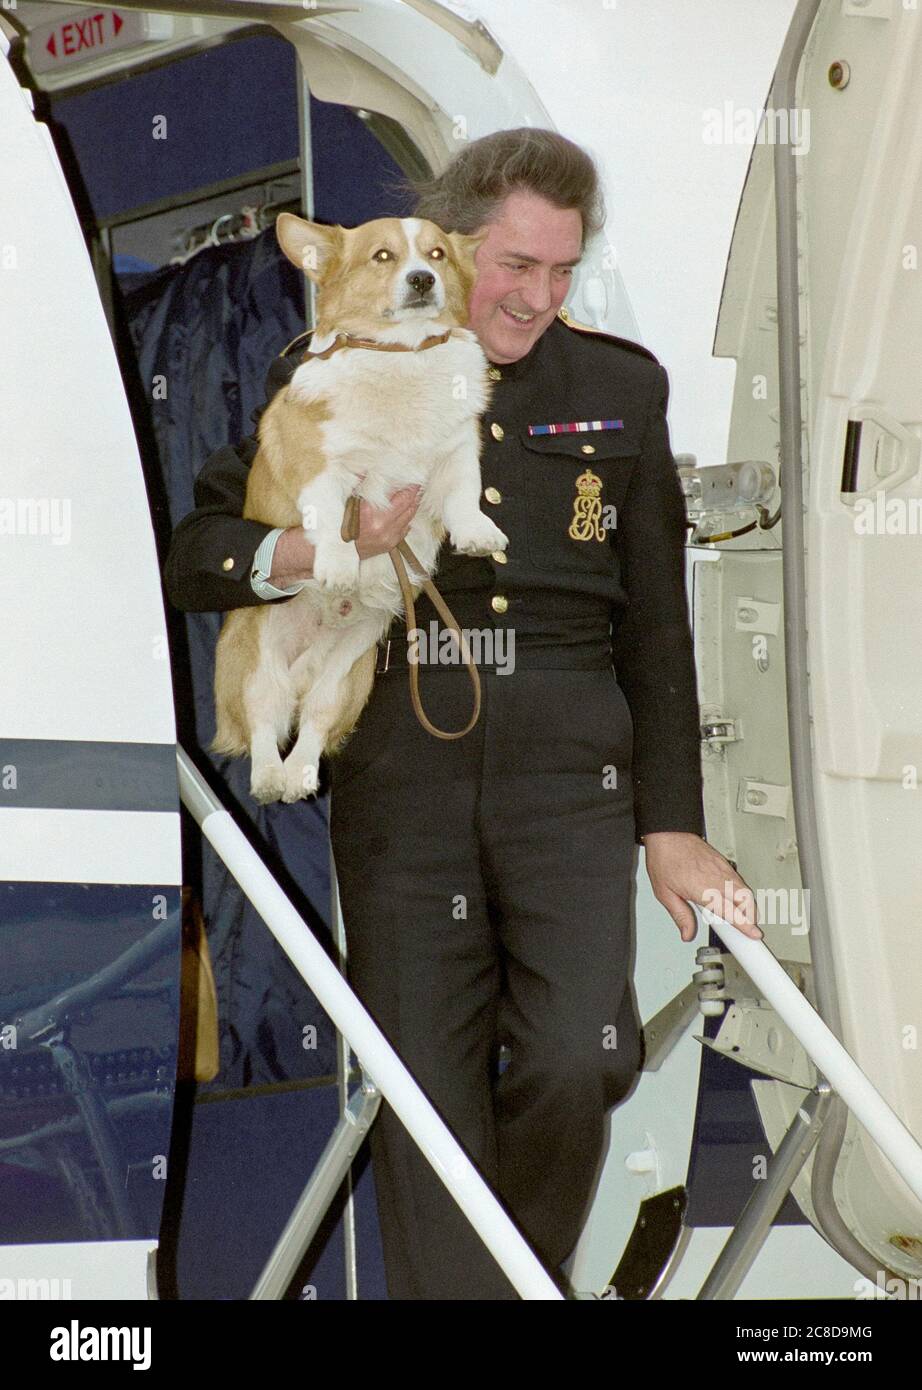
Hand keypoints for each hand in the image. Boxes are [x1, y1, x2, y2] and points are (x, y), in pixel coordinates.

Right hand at [270, 486, 422, 583]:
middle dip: (414, 493)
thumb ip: (358, 485)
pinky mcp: (390, 544)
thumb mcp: (347, 502)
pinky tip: (406, 511)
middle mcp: (383, 525)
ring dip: (413, 505)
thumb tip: (365, 468)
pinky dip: (407, 519)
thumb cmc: (340, 525)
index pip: (398, 495)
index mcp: (371, 512)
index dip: (408, 486)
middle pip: (408, 505)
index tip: (413, 478)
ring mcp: (388, 536)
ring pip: (409, 517)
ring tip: (414, 495)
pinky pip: (405, 529)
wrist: (338, 552)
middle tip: (417, 484)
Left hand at [641, 831, 761, 941]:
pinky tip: (736, 897)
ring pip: (745, 889)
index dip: (745, 925)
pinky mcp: (723, 862)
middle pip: (746, 900)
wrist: (668, 834)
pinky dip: (743, 891)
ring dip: (748, 904)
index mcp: (705, 890)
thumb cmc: (665, 859)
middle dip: (752, 916)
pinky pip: (739, 879)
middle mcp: (718, 879)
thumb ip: (680, 916)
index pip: (731, 912)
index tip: (754, 934)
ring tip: (744, 915)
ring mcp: (723, 869)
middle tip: (749, 928)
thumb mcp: (665, 893)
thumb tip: (687, 933)